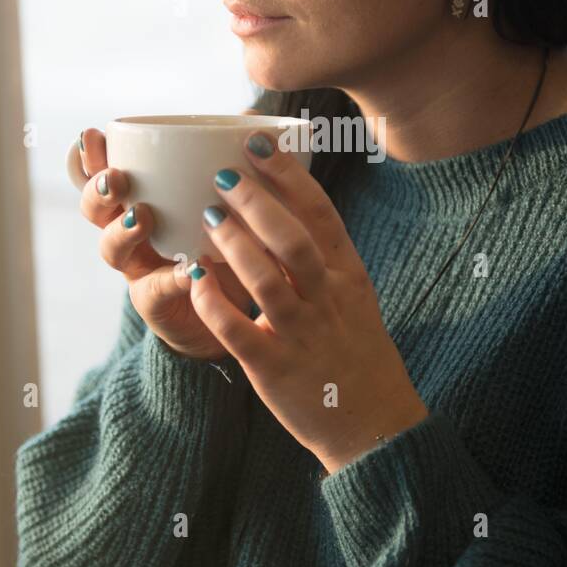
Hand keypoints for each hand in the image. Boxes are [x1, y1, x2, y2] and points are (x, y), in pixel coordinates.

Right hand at [77, 112, 261, 360]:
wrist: (239, 311)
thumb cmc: (229, 243)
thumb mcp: (229, 198)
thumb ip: (230, 158)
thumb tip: (247, 114)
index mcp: (141, 199)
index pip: (103, 173)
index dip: (89, 157)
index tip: (90, 135)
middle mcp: (131, 233)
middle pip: (95, 209)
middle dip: (98, 190)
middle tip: (117, 178)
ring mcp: (140, 270)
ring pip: (111, 249)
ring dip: (122, 231)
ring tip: (141, 217)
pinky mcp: (158, 305)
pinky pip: (156, 292)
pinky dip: (172, 279)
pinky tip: (190, 268)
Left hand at [186, 129, 428, 471]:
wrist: (374, 425)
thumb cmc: (356, 352)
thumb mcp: (354, 295)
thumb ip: (323, 254)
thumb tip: (287, 199)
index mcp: (347, 276)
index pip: (320, 214)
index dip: (288, 174)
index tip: (258, 141)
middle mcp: (327, 300)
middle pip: (292, 239)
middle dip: (254, 201)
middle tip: (221, 174)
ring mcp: (301, 335)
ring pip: (265, 280)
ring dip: (231, 244)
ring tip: (206, 217)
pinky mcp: (274, 370)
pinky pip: (238, 331)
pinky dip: (213, 302)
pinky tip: (193, 278)